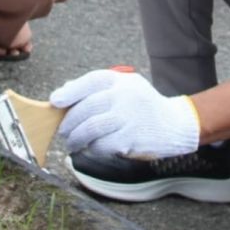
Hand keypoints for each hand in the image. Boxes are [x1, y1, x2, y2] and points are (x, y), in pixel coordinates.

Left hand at [50, 70, 200, 159]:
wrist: (174, 124)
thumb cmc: (142, 104)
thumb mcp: (124, 87)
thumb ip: (96, 88)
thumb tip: (64, 91)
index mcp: (121, 80)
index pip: (91, 81)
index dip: (70, 91)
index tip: (55, 101)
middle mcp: (125, 96)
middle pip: (87, 108)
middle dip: (70, 122)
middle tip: (63, 131)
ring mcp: (129, 117)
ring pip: (92, 128)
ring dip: (77, 138)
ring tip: (73, 143)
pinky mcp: (131, 138)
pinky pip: (102, 145)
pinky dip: (92, 148)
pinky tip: (90, 149)